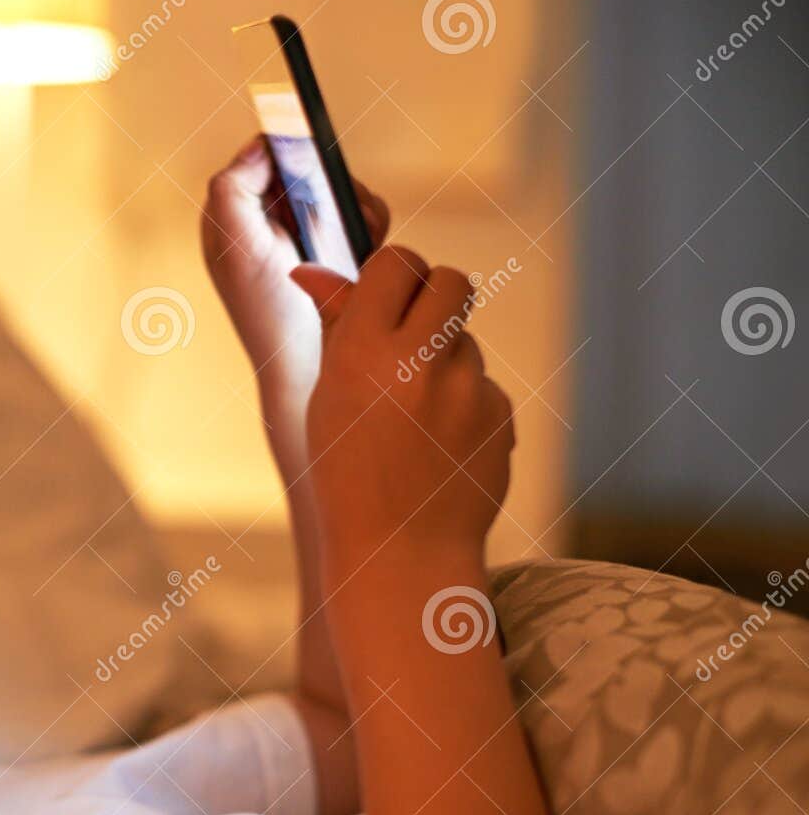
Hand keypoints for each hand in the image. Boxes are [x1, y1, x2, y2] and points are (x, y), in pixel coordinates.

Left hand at [200, 136, 387, 465]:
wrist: (307, 370)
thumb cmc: (268, 316)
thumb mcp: (237, 250)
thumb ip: (232, 192)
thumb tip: (257, 147)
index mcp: (232, 215)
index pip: (260, 154)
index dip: (286, 147)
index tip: (311, 151)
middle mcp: (264, 221)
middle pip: (307, 165)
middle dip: (331, 181)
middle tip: (338, 205)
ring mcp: (302, 235)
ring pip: (338, 189)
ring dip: (355, 204)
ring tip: (357, 232)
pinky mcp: (334, 249)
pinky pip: (360, 215)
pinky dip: (370, 223)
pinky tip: (367, 247)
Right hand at [291, 246, 513, 570]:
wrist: (399, 551)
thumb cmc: (345, 472)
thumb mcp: (325, 397)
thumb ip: (334, 328)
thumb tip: (312, 270)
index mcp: (362, 351)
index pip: (396, 263)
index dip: (392, 275)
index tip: (386, 296)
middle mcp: (417, 361)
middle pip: (449, 280)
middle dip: (433, 296)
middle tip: (412, 331)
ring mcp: (466, 388)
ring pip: (466, 339)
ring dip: (444, 360)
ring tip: (414, 417)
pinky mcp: (501, 413)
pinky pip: (484, 385)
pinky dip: (465, 405)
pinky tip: (439, 446)